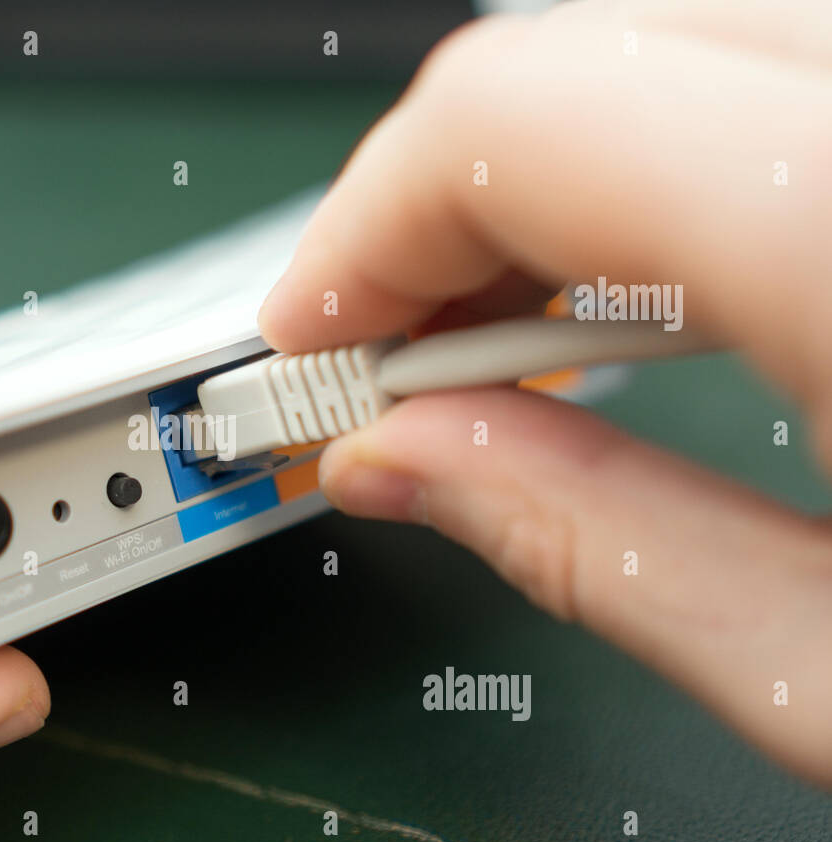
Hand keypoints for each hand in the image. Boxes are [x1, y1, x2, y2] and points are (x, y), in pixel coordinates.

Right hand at [259, 0, 831, 785]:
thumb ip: (603, 552)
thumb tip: (402, 467)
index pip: (516, 123)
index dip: (360, 234)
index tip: (309, 350)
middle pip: (584, 54)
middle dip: (441, 204)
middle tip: (399, 358)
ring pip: (679, 43)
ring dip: (559, 176)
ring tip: (523, 337)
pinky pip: (770, 79)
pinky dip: (669, 162)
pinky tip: (665, 287)